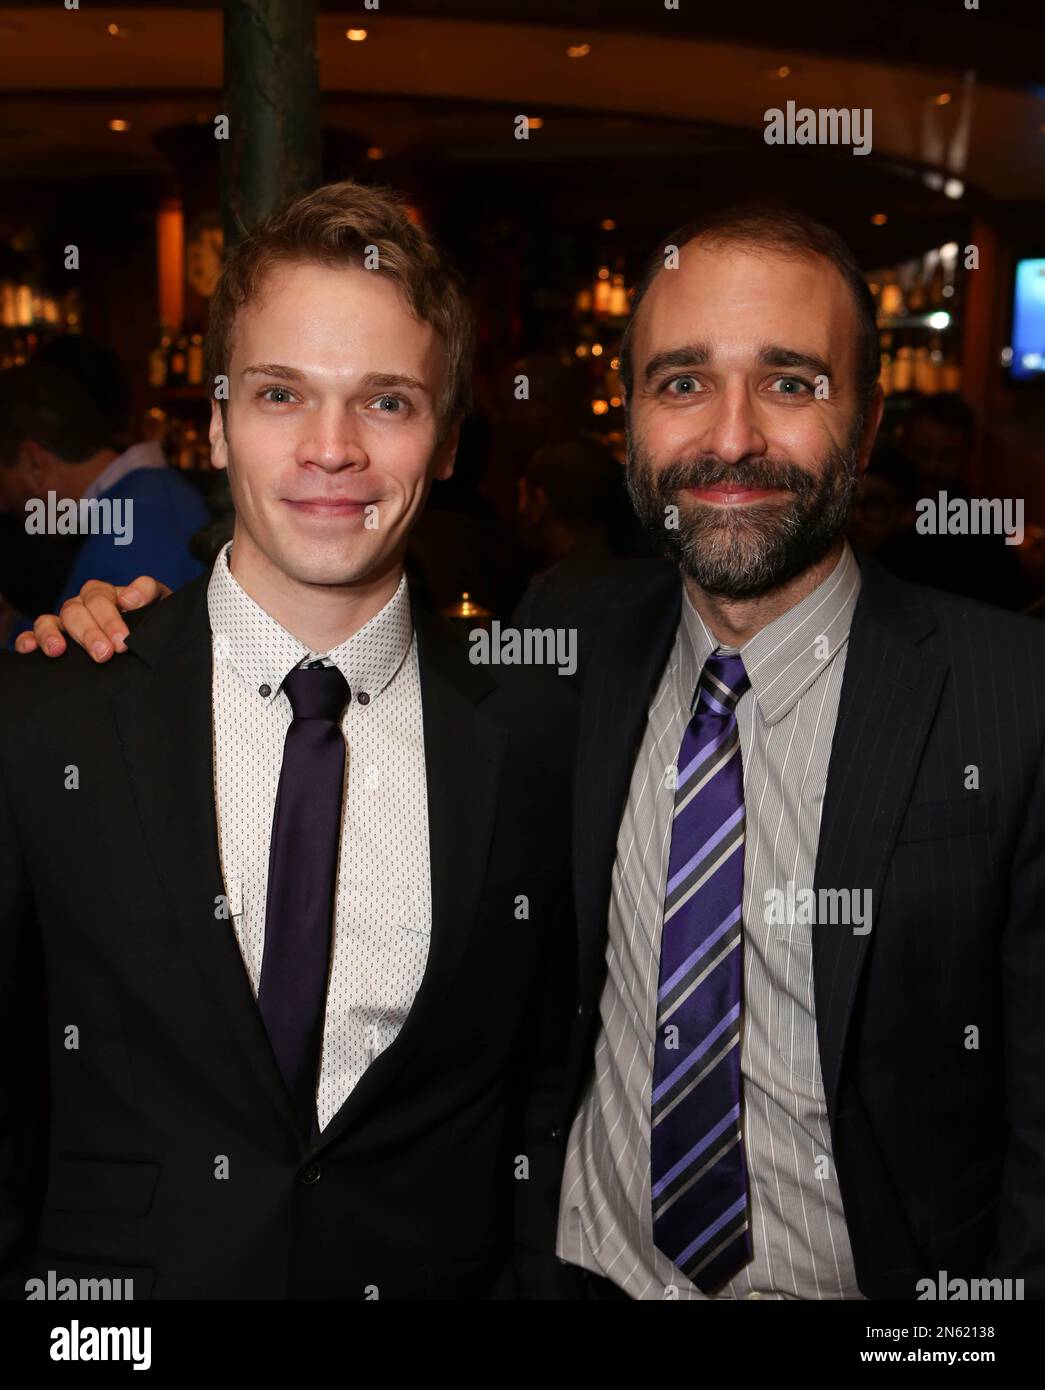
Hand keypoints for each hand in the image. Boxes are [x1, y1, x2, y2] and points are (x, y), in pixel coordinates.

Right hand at [14, 577, 170, 660]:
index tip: (123, 640)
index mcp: (106, 594)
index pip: (100, 598)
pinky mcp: (53, 640)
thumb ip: (148, 592)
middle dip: (89, 633)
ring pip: (49, 621)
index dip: (109, 619)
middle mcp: (82, 606)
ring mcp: (65, 623)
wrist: (151, 645)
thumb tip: (128, 598)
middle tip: (104, 654)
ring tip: (58, 651)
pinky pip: (32, 636)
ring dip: (52, 635)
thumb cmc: (153, 621)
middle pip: (75, 611)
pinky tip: (30, 650)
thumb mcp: (160, 603)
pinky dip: (27, 640)